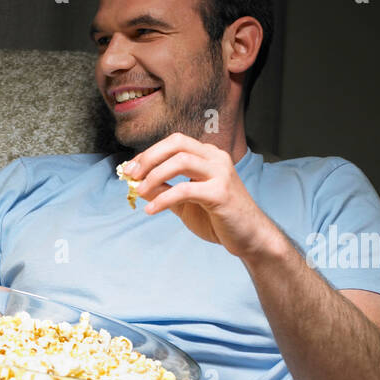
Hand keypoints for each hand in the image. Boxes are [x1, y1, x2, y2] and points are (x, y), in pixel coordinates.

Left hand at [123, 134, 279, 259]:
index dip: (149, 153)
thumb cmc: (218, 219)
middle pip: (177, 143)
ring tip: (139, 192)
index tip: (130, 169)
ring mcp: (221, 173)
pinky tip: (151, 210)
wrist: (248, 237)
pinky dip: (163, 198)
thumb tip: (136, 184)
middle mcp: (216, 159)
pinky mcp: (220, 193)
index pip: (175, 142)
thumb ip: (164, 191)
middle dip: (149, 157)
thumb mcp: (184, 203)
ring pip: (180, 161)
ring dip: (154, 175)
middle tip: (131, 175)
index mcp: (208, 156)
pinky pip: (185, 190)